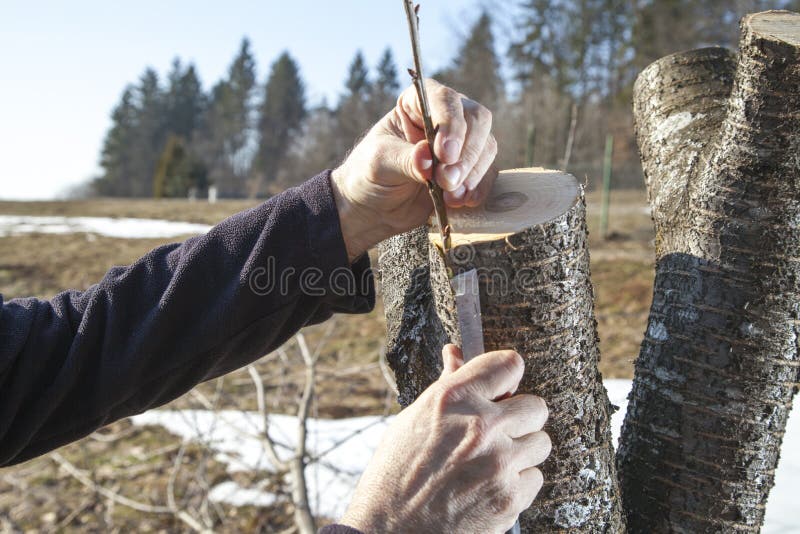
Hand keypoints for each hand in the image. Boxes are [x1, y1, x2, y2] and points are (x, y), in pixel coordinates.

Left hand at [331, 79, 497, 261]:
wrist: (373, 208)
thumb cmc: (370, 174)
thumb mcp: (380, 163)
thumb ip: (405, 159)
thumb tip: (428, 159)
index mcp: (419, 103)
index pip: (446, 100)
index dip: (451, 124)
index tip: (444, 155)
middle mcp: (445, 117)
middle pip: (477, 120)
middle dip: (466, 154)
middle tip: (447, 181)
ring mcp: (462, 142)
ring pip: (486, 147)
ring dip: (472, 174)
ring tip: (450, 198)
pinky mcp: (469, 169)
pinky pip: (488, 173)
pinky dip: (479, 188)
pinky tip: (462, 201)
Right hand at [340, 345, 550, 533]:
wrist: (389, 533)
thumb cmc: (395, 474)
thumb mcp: (414, 420)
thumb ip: (447, 387)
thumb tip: (456, 354)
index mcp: (452, 399)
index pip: (509, 365)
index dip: (507, 376)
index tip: (503, 387)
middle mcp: (480, 426)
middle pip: (536, 407)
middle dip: (519, 418)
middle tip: (497, 432)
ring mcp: (498, 464)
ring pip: (541, 443)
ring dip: (521, 451)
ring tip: (490, 462)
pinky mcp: (509, 499)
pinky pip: (535, 478)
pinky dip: (517, 483)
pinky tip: (488, 487)